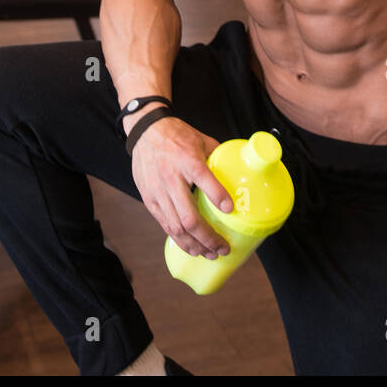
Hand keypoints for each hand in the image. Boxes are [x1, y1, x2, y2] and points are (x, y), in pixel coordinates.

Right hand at [129, 114, 233, 258]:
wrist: (145, 132)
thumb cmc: (177, 136)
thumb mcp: (202, 140)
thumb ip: (218, 158)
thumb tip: (241, 173)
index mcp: (188, 161)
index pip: (204, 180)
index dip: (218, 197)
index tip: (230, 209)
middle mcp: (171, 179)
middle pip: (189, 218)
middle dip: (208, 238)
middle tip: (223, 248)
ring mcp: (158, 192)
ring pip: (176, 228)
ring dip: (194, 245)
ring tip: (209, 254)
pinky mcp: (149, 199)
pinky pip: (165, 225)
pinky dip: (179, 239)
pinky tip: (191, 247)